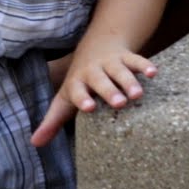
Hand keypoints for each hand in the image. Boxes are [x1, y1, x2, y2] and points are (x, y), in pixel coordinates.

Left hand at [30, 38, 156, 146]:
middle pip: (100, 80)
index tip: (88, 108)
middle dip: (109, 90)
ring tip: (137, 94)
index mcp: (77, 82)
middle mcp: (93, 71)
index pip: (76, 90)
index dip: (82, 98)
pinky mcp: (127, 57)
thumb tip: (34, 143)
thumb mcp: (64, 99)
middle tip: (119, 103)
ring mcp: (111, 63)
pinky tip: (153, 73)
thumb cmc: (80, 82)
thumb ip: (52, 121)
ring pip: (120, 71)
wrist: (95, 46)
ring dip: (128, 81)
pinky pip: (137, 60)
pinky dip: (145, 66)